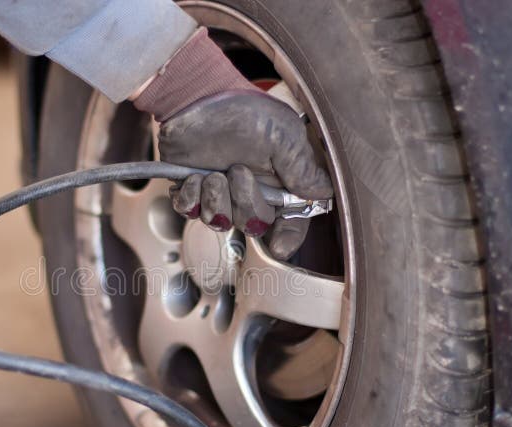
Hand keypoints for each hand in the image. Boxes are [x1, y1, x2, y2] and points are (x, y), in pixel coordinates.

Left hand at [158, 90, 332, 259]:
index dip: (287, 238)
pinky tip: (193, 176)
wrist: (200, 96)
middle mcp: (251, 194)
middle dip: (244, 203)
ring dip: (215, 197)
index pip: (290, 224)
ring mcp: (220, 195)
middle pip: (252, 226)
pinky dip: (190, 197)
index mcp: (280, 185)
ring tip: (213, 172)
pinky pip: (188, 212)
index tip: (278, 244)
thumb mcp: (282, 136)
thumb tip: (323, 193)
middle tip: (238, 171)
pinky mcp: (192, 191)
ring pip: (218, 222)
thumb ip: (301, 168)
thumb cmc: (245, 111)